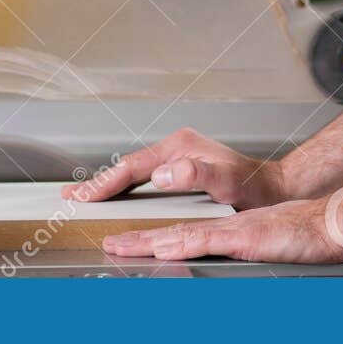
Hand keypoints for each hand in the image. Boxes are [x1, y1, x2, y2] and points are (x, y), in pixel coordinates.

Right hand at [61, 128, 290, 208]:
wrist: (272, 187)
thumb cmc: (253, 185)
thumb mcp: (226, 179)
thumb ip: (195, 173)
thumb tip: (163, 173)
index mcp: (179, 147)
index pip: (132, 166)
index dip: (106, 183)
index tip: (85, 196)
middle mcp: (176, 148)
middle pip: (127, 166)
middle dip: (98, 182)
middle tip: (70, 195)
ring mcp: (178, 157)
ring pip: (134, 171)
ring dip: (109, 184)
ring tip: (85, 195)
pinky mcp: (181, 169)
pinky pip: (144, 178)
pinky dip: (125, 186)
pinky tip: (118, 195)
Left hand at [101, 199, 342, 263]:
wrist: (332, 225)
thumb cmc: (306, 237)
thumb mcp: (266, 247)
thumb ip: (241, 253)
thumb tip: (221, 262)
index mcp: (227, 231)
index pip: (182, 235)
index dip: (153, 240)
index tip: (127, 244)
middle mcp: (224, 227)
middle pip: (173, 233)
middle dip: (139, 239)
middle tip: (109, 243)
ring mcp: (232, 230)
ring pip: (181, 234)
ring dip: (147, 241)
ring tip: (119, 245)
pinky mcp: (244, 237)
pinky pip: (206, 239)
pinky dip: (181, 243)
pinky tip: (162, 246)